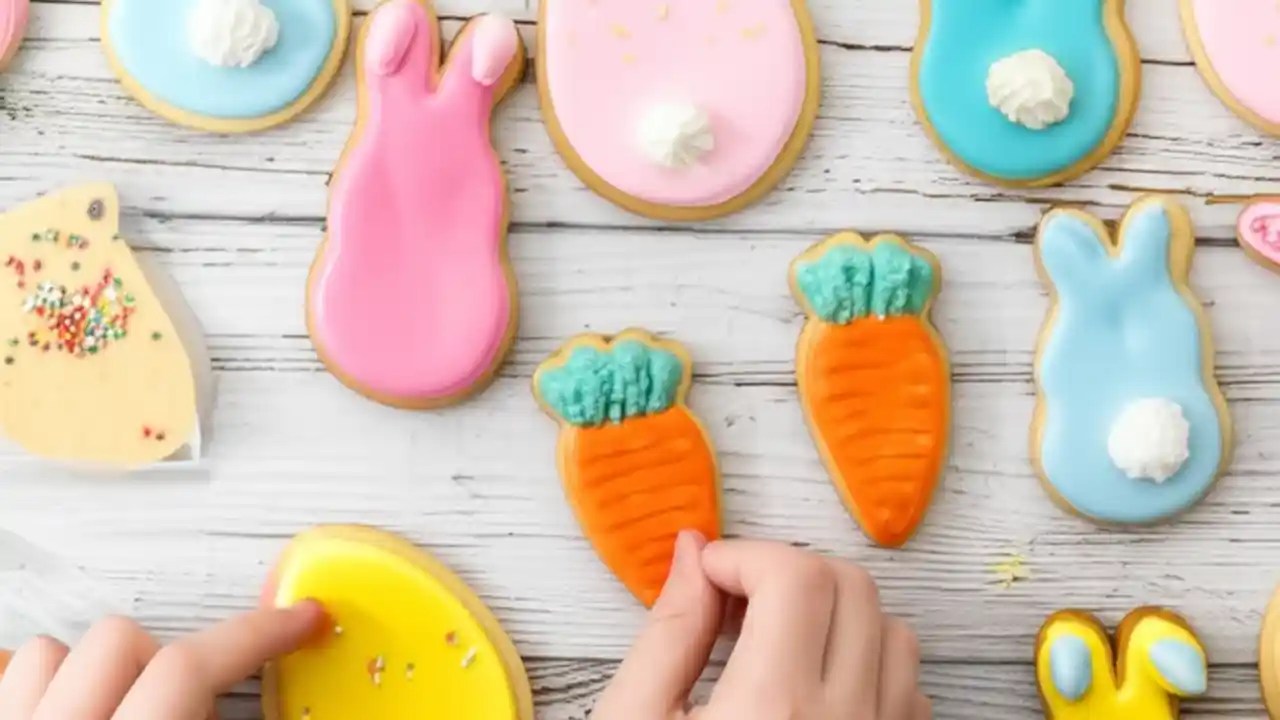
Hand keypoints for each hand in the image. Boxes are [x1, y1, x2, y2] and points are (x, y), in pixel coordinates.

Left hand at [0, 601, 323, 719]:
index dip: (256, 633)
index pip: (190, 667)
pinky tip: (76, 716)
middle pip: (120, 640)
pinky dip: (46, 690)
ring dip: (97, 671)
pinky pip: (10, 682)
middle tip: (192, 704)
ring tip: (124, 708)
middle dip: (169, 663)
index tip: (298, 620)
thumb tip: (272, 709)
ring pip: (51, 650)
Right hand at [596, 534, 929, 718]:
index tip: (707, 577)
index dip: (745, 555)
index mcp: (772, 709)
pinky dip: (868, 666)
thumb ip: (669, 631)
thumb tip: (695, 551)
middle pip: (853, 590)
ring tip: (772, 643)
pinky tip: (809, 689)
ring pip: (894, 635)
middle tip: (734, 603)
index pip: (796, 577)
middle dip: (789, 573)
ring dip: (835, 615)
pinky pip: (908, 693)